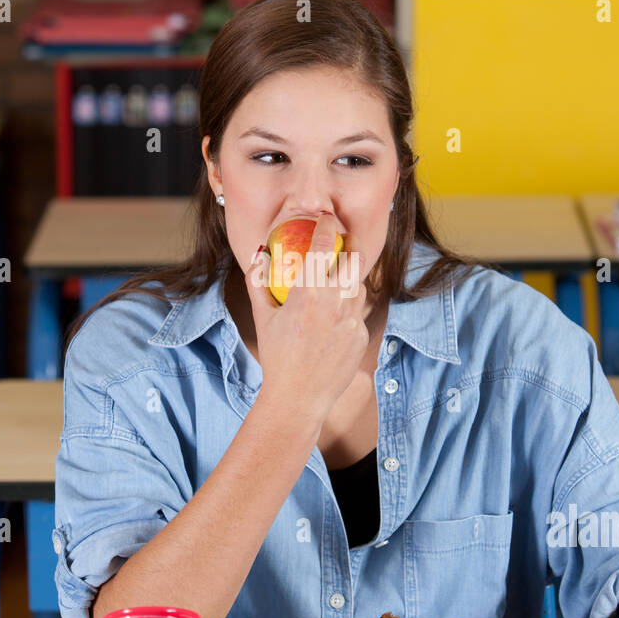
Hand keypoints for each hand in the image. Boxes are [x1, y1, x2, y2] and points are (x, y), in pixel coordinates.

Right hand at [245, 211, 369, 423]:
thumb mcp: (263, 317)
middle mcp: (335, 303)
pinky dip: (348, 307)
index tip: (326, 219)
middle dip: (352, 245)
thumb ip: (258, 282)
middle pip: (355, 260)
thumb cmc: (277, 357)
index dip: (328, 227)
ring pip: (359, 286)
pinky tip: (334, 317)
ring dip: (350, 278)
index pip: (325, 247)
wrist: (298, 398)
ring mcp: (352, 320)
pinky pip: (357, 312)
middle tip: (343, 241)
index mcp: (309, 294)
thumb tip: (258, 255)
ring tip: (337, 278)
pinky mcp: (361, 336)